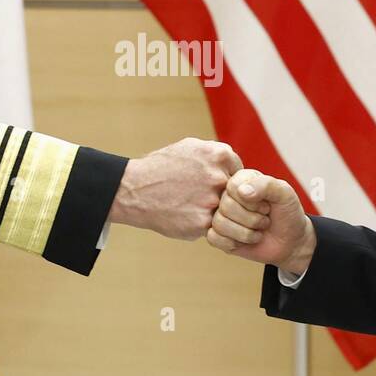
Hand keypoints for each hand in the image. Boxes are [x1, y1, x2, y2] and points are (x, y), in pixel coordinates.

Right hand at [108, 137, 240, 239]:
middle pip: (238, 194)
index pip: (242, 173)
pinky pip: (214, 227)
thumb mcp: (189, 147)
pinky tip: (186, 216)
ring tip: (194, 207)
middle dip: (225, 198)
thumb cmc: (161, 167)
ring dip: (216, 213)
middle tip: (205, 198)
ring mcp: (211, 202)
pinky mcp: (202, 223)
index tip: (216, 185)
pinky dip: (203, 225)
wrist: (133, 190)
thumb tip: (235, 165)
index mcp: (219, 155)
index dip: (230, 181)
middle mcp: (218, 177)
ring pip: (228, 213)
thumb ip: (216, 154)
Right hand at [206, 169, 315, 273]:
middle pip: (225, 206)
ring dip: (246, 233)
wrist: (290, 242)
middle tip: (265, 220)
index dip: (252, 202)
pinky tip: (245, 241)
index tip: (267, 205)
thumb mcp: (285, 194)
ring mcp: (222, 215)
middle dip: (252, 219)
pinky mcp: (218, 234)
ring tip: (258, 231)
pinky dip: (233, 243)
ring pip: (219, 223)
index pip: (232, 187)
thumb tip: (242, 191)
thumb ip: (266, 185)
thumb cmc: (287, 214)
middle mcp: (228, 195)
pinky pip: (213, 238)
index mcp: (242, 180)